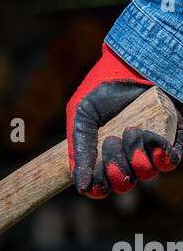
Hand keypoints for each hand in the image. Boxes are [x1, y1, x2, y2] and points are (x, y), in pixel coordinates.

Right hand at [67, 43, 182, 197]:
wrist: (132, 63)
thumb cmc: (103, 89)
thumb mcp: (82, 117)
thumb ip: (78, 150)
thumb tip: (81, 187)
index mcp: (104, 156)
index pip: (102, 187)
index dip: (99, 185)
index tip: (95, 166)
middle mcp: (128, 157)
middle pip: (124, 185)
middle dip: (115, 167)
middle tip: (111, 139)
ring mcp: (151, 150)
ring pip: (145, 174)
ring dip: (136, 155)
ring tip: (132, 129)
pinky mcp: (171, 139)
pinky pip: (169, 163)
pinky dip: (161, 156)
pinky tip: (151, 138)